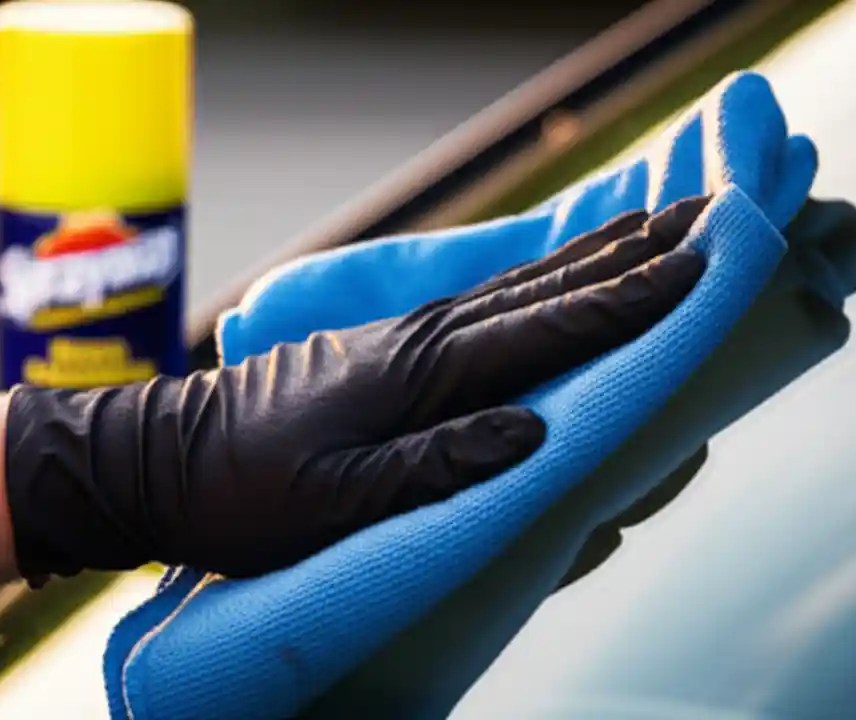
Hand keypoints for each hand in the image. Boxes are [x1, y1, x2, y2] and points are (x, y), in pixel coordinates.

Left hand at [4, 198, 708, 579]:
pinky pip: (480, 307)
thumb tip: (536, 431)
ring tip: (643, 229)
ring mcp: (401, 339)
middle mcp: (420, 340)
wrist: (158, 461)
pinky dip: (530, 285)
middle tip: (697, 216)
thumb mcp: (338, 501)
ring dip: (585, 260)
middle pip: (542, 289)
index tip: (696, 264)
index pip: (545, 329)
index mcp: (419, 373)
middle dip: (625, 257)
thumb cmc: (244, 494)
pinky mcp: (384, 350)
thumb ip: (438, 464)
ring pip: (513, 289)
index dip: (626, 301)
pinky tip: (547, 281)